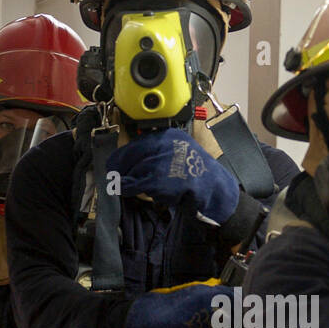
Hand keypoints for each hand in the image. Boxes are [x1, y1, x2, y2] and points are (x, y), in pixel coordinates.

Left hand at [106, 129, 239, 225]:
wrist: (214, 189)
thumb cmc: (198, 174)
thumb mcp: (178, 154)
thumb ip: (156, 154)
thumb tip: (130, 162)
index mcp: (168, 135)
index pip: (136, 144)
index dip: (122, 156)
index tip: (114, 164)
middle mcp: (163, 144)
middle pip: (130, 156)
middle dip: (120, 168)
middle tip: (115, 178)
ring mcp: (159, 161)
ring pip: (131, 171)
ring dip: (128, 181)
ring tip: (131, 188)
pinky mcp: (156, 178)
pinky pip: (133, 185)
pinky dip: (128, 190)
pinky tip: (128, 192)